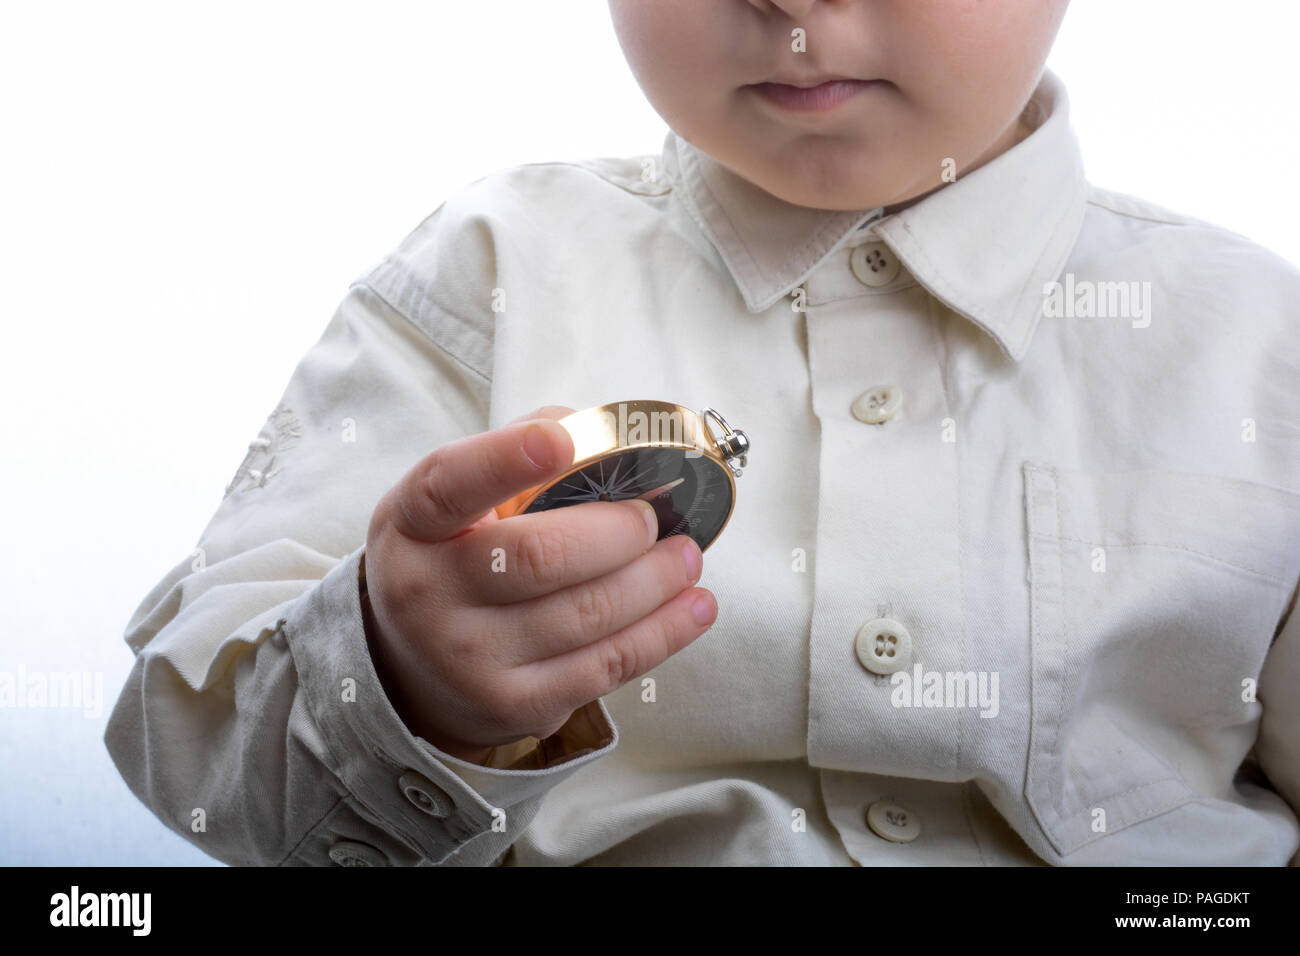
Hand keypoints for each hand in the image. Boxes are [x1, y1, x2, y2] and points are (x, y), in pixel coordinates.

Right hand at [362, 405, 716, 764]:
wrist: (417, 672)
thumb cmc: (455, 559)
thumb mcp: (456, 502)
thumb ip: (519, 451)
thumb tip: (606, 438)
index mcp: (411, 523)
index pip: (449, 484)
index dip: (505, 458)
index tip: (561, 440)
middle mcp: (427, 593)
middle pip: (539, 555)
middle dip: (618, 531)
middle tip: (652, 517)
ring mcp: (468, 658)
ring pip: (586, 613)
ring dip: (655, 579)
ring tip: (686, 556)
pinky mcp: (516, 704)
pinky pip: (606, 666)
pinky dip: (663, 632)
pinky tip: (695, 606)